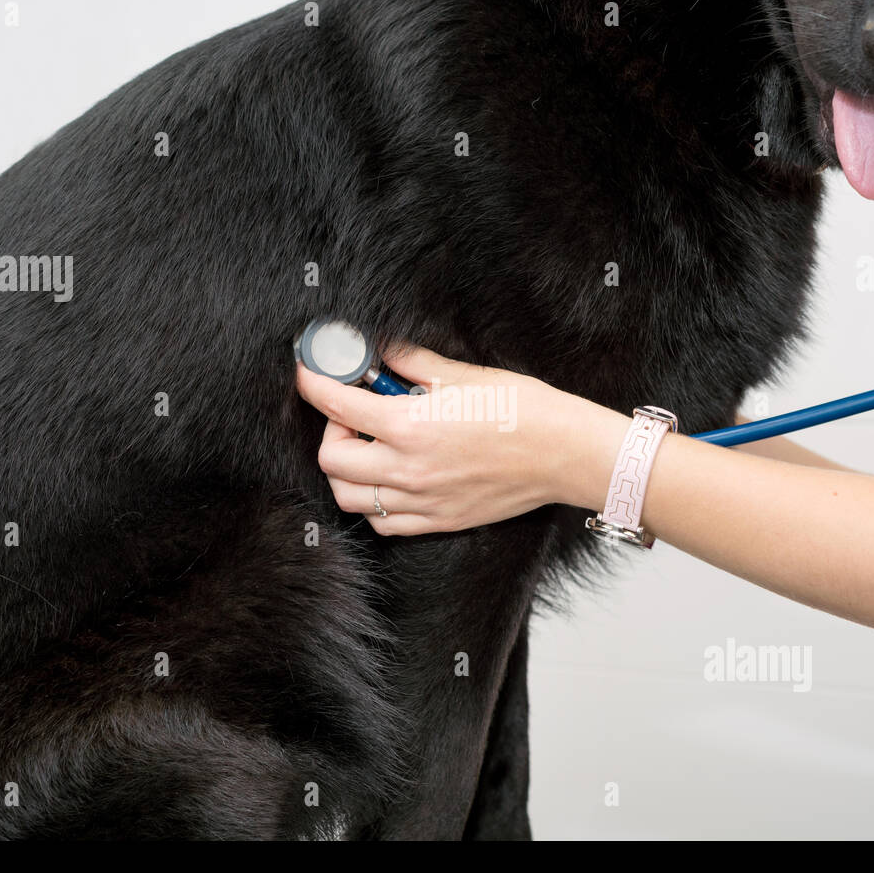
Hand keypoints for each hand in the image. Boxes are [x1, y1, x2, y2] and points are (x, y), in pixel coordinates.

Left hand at [295, 345, 626, 534]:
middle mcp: (408, 470)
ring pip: (350, 498)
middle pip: (332, 460)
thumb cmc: (524, 409)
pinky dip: (374, 502)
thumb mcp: (464, 374)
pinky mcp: (438, 521)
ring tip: (371, 448)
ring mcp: (422, 502)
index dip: (313, 383)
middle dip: (332, 430)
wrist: (565, 453)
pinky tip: (391, 478)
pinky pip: (383, 522)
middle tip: (354, 412)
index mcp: (410, 427)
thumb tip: (383, 350)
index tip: (308, 372)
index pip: (336, 404)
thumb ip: (413, 362)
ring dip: (348, 471)